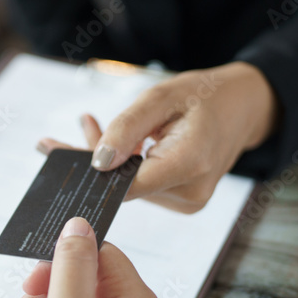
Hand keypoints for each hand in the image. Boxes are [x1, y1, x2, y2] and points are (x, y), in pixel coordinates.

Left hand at [39, 61, 278, 212]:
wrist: (243, 108)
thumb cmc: (205, 95)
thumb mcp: (161, 96)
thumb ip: (127, 127)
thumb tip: (96, 163)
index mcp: (190, 163)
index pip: (127, 184)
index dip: (89, 174)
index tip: (53, 154)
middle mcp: (191, 193)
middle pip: (123, 186)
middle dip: (90, 160)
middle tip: (56, 138)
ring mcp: (188, 202)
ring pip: (128, 187)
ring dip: (105, 161)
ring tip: (89, 124)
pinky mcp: (182, 202)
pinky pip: (140, 187)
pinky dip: (123, 166)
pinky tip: (112, 143)